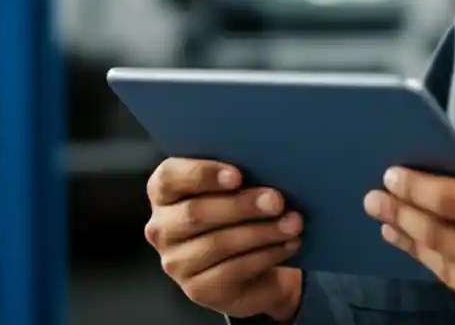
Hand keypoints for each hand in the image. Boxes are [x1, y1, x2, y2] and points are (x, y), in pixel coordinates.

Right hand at [145, 158, 303, 319]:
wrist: (251, 270)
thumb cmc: (240, 216)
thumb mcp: (235, 191)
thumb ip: (238, 177)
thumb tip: (268, 165)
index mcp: (164, 194)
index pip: (169, 178)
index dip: (202, 174)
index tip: (238, 175)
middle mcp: (162, 228)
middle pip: (195, 213)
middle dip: (241, 205)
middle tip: (276, 200)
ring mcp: (176, 263)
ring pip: (217, 244)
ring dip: (261, 232)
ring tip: (292, 223)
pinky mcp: (198, 289)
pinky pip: (233, 270)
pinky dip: (266, 255)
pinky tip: (288, 244)